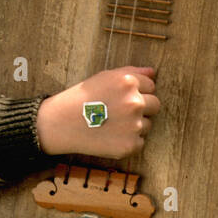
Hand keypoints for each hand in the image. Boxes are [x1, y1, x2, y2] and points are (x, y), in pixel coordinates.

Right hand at [36, 66, 159, 158]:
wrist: (62, 123)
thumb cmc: (82, 97)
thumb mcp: (104, 77)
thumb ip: (132, 72)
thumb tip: (153, 72)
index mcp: (129, 83)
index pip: (151, 86)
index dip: (138, 92)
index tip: (122, 98)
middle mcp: (135, 103)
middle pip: (155, 105)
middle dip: (142, 108)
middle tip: (120, 112)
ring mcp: (134, 125)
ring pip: (147, 125)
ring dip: (135, 125)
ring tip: (111, 124)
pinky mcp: (131, 145)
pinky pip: (140, 142)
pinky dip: (128, 141)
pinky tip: (110, 136)